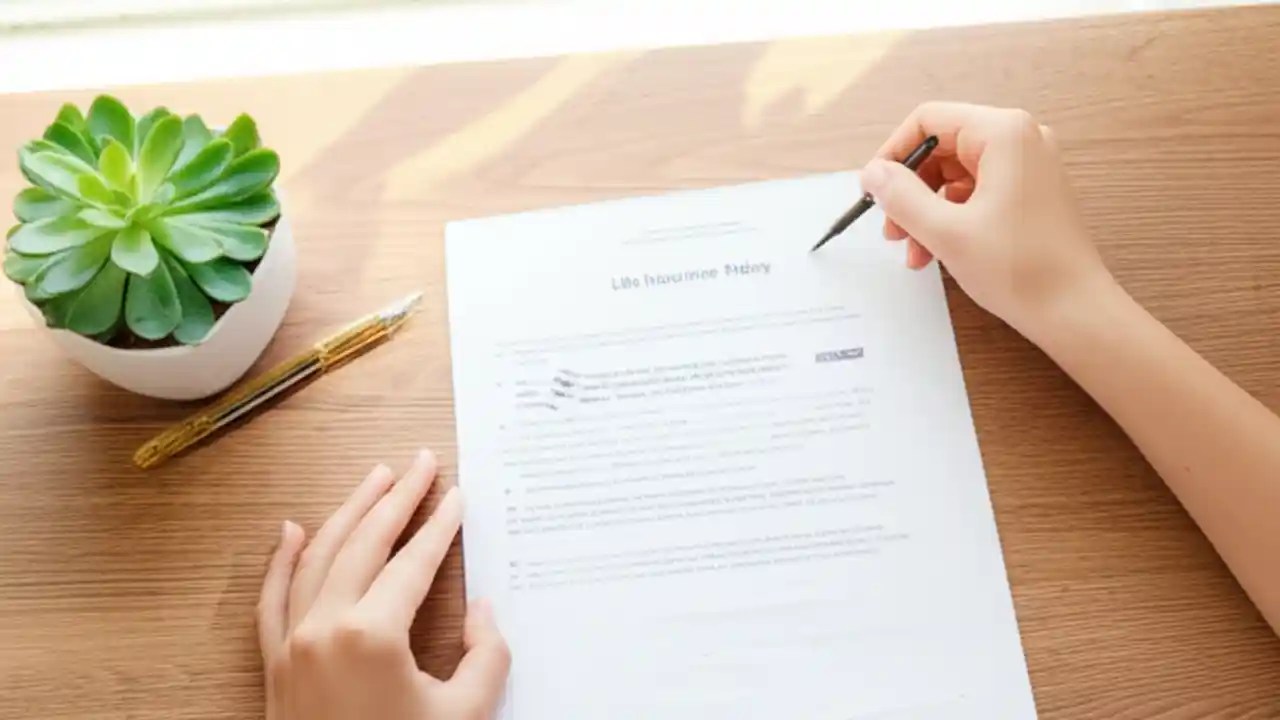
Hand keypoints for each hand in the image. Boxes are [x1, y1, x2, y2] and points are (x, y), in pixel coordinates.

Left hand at [257, 450, 509, 719]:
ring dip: (348, 512)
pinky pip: (271, 598)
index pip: (413, 561)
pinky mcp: (274, 664)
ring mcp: (293, 643)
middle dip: (398, 498)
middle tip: (421, 463)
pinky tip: (293, 530)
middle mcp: (324, 627)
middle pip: (365, 542)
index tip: (456, 494)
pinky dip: (282, 560)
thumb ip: (486, 656)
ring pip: (318, 556)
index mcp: (371, 634)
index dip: (440, 525)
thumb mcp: (465, 715)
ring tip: (375, 479)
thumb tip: (481, 611)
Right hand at [861, 101, 1114, 332]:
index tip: (874, 191)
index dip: (892, 153)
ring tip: (913, 251)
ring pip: (954, 175)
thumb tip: (873, 173)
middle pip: (941, 147)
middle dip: (909, 189)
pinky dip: (950, 218)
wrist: (1075, 311)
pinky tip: (935, 252)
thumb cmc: (1021, 269)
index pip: (929, 120)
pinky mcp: (1030, 191)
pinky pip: (975, 193)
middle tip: (891, 228)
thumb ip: (901, 196)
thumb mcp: (946, 231)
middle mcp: (1020, 139)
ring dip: (926, 210)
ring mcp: (1028, 165)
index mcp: (1004, 133)